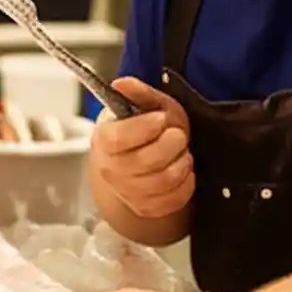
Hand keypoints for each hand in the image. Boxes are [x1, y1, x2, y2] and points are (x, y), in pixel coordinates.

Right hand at [92, 77, 193, 218]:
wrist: (141, 160)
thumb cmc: (145, 130)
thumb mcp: (147, 105)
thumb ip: (138, 93)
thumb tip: (121, 83)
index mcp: (105, 140)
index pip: (120, 138)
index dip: (144, 128)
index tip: (161, 118)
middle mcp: (111, 169)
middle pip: (146, 161)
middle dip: (172, 143)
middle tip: (178, 133)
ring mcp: (128, 192)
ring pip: (164, 181)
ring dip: (181, 162)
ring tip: (181, 151)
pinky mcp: (146, 208)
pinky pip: (174, 198)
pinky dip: (186, 182)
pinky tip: (182, 169)